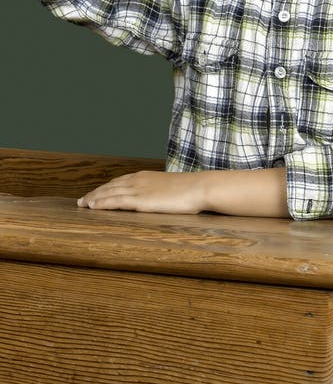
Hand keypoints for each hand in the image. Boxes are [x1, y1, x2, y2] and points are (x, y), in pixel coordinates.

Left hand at [77, 170, 207, 213]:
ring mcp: (138, 189)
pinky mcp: (140, 200)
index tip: (96, 193)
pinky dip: (101, 203)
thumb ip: (161, 192)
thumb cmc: (191, 190)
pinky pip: (114, 201)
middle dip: (95, 193)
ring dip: (93, 198)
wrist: (200, 187)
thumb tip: (160, 200)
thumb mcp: (172, 189)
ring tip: (82, 204)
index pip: (120, 181)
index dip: (106, 188)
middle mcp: (138, 180)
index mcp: (146, 176)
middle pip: (110, 186)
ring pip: (108, 193)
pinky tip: (92, 207)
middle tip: (82, 200)